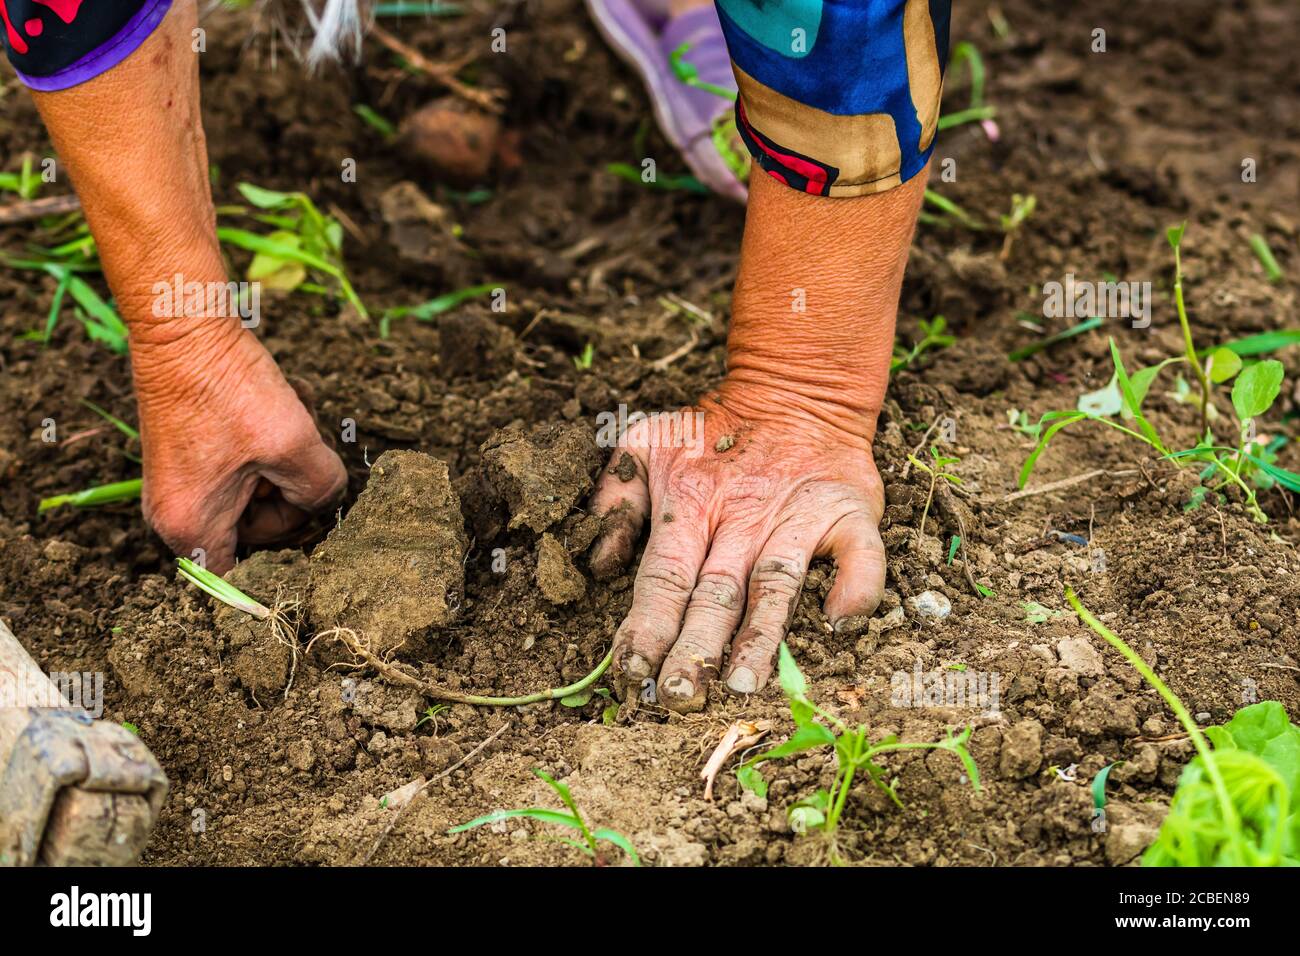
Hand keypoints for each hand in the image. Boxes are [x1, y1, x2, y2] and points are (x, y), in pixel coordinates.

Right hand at [132, 323, 346, 573]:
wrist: (183, 325)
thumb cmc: (228, 386)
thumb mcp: (295, 444)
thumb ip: (323, 490)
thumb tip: (327, 503)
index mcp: (192, 530)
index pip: (250, 576)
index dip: (288, 547)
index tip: (308, 509)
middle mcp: (177, 517)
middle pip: (260, 532)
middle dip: (290, 489)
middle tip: (292, 446)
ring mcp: (183, 488)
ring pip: (260, 494)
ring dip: (285, 459)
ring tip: (288, 416)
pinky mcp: (192, 460)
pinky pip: (246, 469)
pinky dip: (269, 443)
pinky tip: (280, 406)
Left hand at [588, 382, 885, 711]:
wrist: (795, 390)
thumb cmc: (713, 431)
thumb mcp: (647, 443)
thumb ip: (616, 499)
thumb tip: (598, 563)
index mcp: (690, 506)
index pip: (662, 577)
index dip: (646, 625)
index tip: (630, 671)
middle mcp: (741, 518)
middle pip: (714, 593)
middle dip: (694, 648)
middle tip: (678, 696)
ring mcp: (796, 517)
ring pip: (775, 585)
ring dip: (760, 635)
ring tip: (743, 683)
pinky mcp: (846, 511)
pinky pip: (859, 553)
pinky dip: (855, 585)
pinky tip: (840, 623)